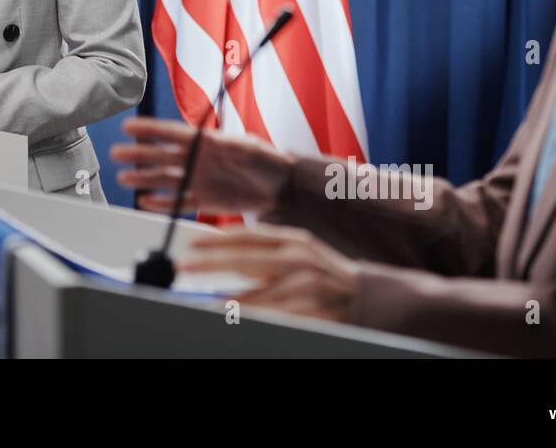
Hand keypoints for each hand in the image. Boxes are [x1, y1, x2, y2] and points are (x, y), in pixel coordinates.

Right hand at [111, 116, 294, 215]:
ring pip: (165, 180)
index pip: (173, 134)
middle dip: (139, 154)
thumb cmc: (270, 162)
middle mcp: (198, 160)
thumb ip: (231, 147)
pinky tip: (146, 202)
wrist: (283, 188)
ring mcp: (200, 180)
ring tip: (123, 179)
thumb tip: (213, 142)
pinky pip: (179, 202)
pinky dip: (162, 203)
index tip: (129, 126)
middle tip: (116, 153)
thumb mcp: (253, 150)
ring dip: (145, 179)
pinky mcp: (205, 201)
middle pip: (162, 156)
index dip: (151, 130)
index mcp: (206, 142)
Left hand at [182, 223, 357, 322]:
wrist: (371, 298)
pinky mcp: (312, 312)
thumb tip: (226, 260)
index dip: (217, 240)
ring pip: (257, 296)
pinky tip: (236, 320)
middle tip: (184, 266)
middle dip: (211, 263)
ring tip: (205, 305)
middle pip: (246, 259)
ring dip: (227, 302)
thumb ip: (267, 256)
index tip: (191, 245)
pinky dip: (253, 319)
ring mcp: (306, 286)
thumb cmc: (327, 277)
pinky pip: (275, 318)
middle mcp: (299, 259)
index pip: (249, 236)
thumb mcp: (301, 256)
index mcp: (295, 241)